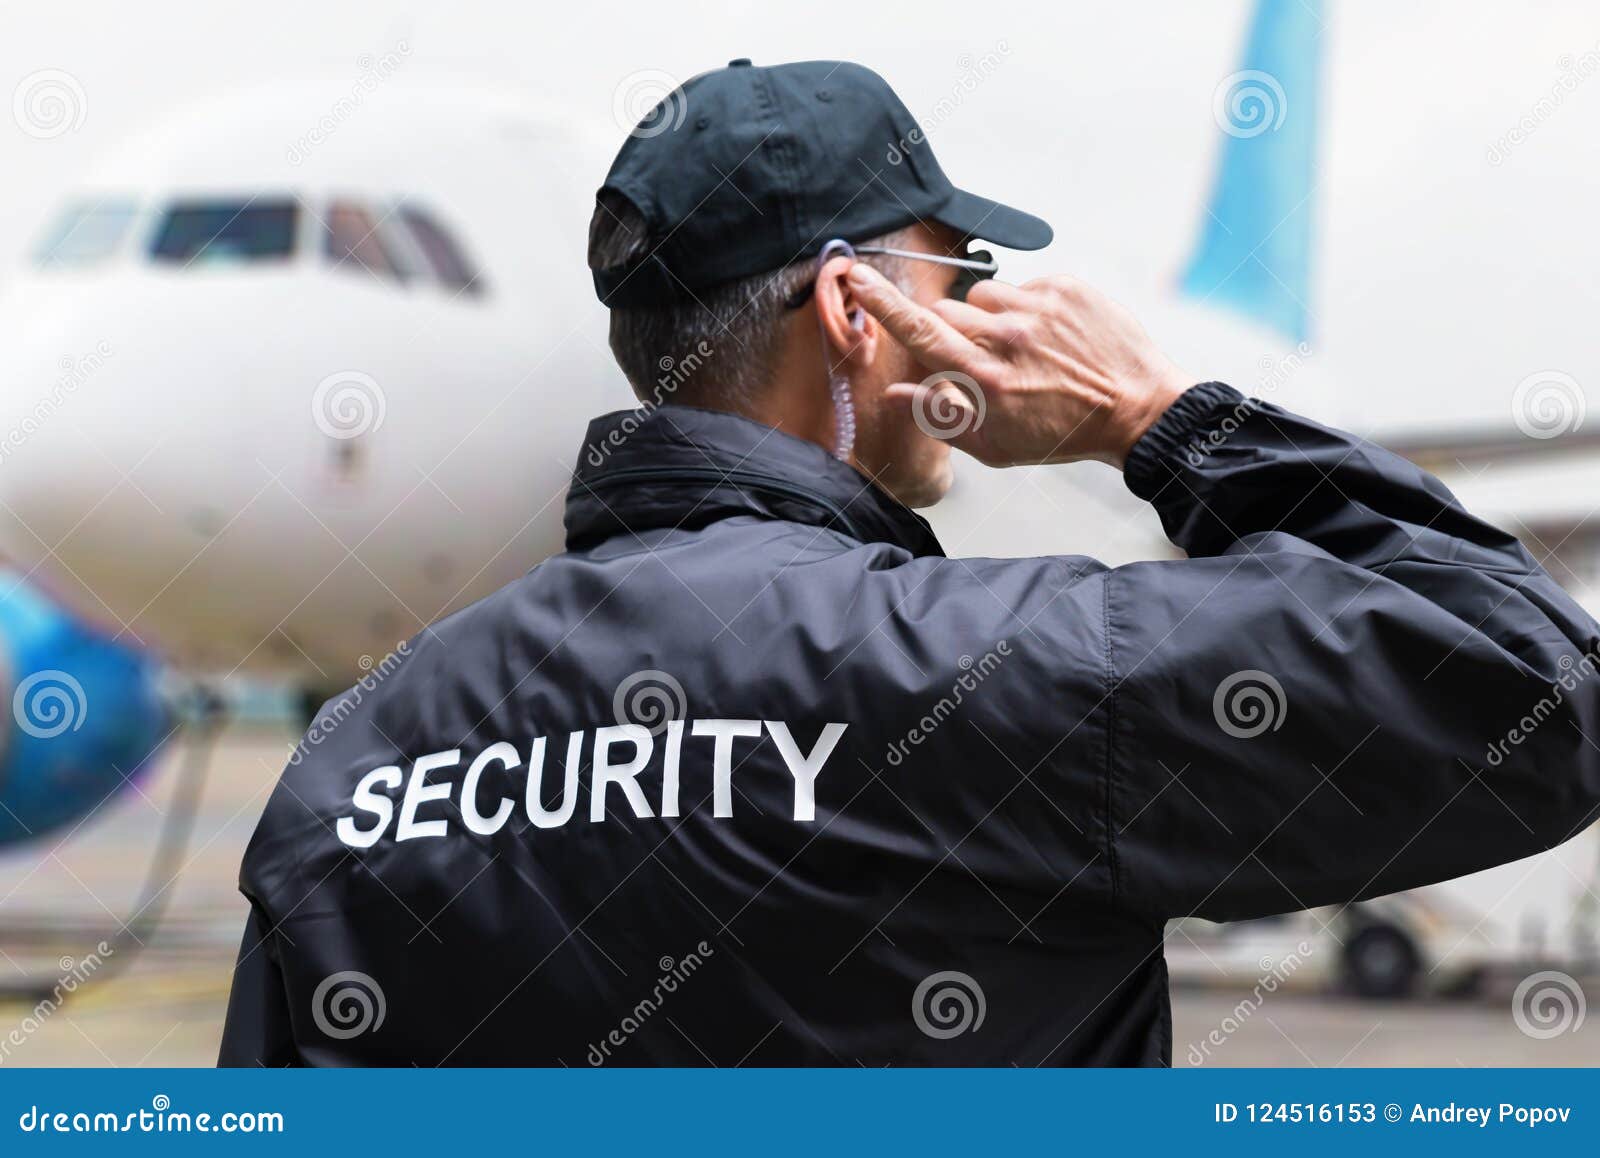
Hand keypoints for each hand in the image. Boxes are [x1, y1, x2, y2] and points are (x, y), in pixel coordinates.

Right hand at [847, 265, 1192, 468]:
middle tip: (980, 358)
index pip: (920, 331)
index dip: (882, 304)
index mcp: (985, 379)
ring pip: (983, 295)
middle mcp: (1008, 338)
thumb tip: (895, 395)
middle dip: (951, 331)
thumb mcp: (995, 445)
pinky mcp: (1066, 287)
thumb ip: (940, 418)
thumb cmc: (1062, 434)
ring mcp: (1039, 308)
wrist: (1137, 410)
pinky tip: (1050, 337)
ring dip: (989, 317)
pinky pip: (1023, 286)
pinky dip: (1027, 308)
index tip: (857, 276)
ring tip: (1020, 347)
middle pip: (946, 311)